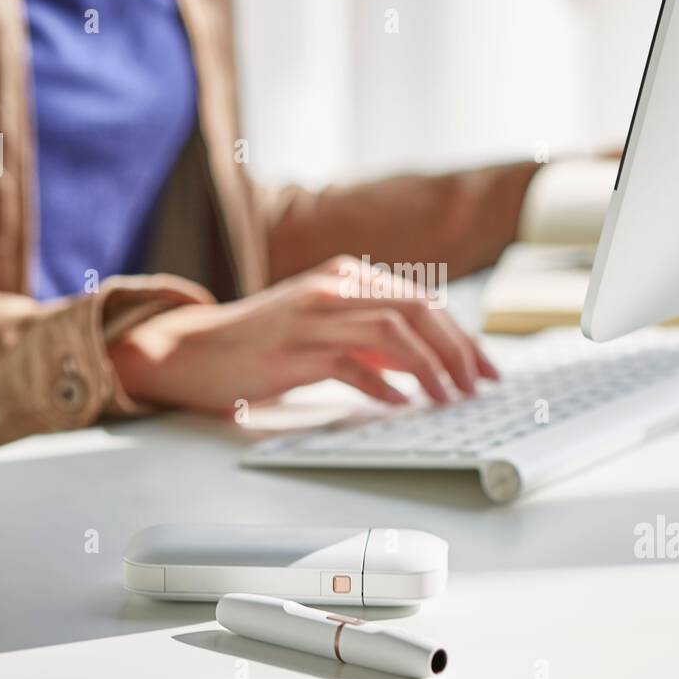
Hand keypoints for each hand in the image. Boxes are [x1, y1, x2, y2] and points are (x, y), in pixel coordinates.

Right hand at [109, 255, 498, 412]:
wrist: (193, 349)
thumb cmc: (263, 342)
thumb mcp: (325, 323)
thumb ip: (371, 334)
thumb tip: (426, 360)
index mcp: (346, 275)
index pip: (423, 299)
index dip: (461, 335)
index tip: (485, 367)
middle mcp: (334, 287)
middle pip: (417, 309)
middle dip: (457, 349)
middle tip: (478, 385)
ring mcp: (313, 316)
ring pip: (392, 332)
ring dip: (429, 368)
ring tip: (448, 398)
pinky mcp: (293, 350)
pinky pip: (351, 365)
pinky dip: (382, 386)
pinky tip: (399, 403)